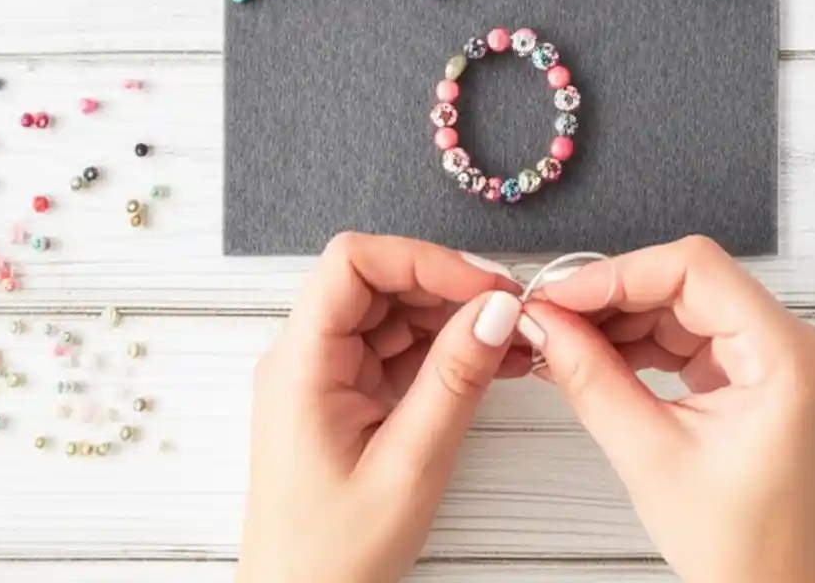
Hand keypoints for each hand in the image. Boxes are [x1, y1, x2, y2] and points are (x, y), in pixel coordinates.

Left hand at [236, 233, 528, 582]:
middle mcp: (306, 358)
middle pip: (378, 283)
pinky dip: (445, 351)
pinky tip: (492, 363)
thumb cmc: (334, 554)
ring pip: (393, 314)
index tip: (485, 285)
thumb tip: (497, 310)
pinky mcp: (346, 396)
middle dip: (448, 288)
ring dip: (453, 319)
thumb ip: (454, 380)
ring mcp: (326, 376)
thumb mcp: (409, 465)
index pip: (352, 264)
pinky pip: (397, 351)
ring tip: (513, 342)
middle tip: (513, 312)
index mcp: (301, 365)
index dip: (423, 260)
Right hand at [523, 236, 814, 582]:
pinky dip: (637, 341)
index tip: (561, 294)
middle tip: (548, 315)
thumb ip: (591, 379)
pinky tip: (593, 354)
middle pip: (686, 280)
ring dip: (618, 318)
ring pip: (680, 302)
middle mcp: (790, 344)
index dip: (617, 274)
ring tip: (561, 339)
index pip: (695, 270)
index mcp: (785, 358)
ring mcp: (772, 354)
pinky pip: (686, 331)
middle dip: (611, 296)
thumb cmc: (741, 544)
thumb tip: (547, 325)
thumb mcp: (649, 456)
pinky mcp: (751, 368)